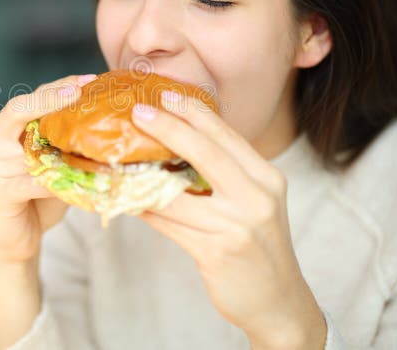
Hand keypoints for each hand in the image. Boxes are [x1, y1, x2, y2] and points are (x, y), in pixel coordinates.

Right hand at [0, 74, 96, 265]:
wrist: (15, 241)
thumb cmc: (38, 198)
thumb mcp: (54, 163)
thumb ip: (66, 142)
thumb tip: (106, 120)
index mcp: (5, 129)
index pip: (32, 97)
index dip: (59, 86)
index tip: (89, 79)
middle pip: (19, 109)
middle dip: (51, 98)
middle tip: (80, 91)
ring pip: (24, 146)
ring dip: (56, 143)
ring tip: (87, 135)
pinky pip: (26, 182)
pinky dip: (49, 181)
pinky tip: (70, 179)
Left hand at [131, 91, 325, 349]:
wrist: (278, 301)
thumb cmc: (259, 244)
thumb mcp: (256, 201)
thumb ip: (227, 173)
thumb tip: (177, 141)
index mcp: (267, 178)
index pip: (227, 136)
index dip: (194, 112)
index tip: (165, 95)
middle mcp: (256, 198)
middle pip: (206, 153)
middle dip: (169, 128)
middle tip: (138, 112)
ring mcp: (236, 226)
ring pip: (177, 193)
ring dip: (143, 175)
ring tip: (118, 157)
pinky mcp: (216, 251)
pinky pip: (169, 224)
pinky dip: (145, 208)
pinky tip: (127, 198)